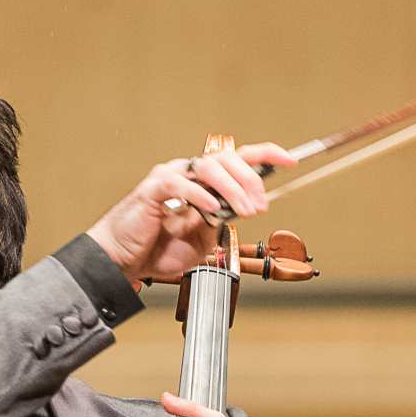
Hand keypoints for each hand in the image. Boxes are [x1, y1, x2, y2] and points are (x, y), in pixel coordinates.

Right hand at [87, 144, 295, 290]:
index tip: (290, 161)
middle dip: (250, 180)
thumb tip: (243, 209)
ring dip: (232, 188)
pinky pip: (181, 182)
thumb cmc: (159, 249)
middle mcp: (188, 172)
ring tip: (242, 211)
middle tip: (259, 206)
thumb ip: (221, 222)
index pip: (237, 159)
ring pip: (210, 167)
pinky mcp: (153, 188)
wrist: (124, 261)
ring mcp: (171, 176)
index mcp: (203, 182)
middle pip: (228, 159)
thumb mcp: (203, 240)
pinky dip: (201, 195)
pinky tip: (211, 210)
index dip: (266, 155)